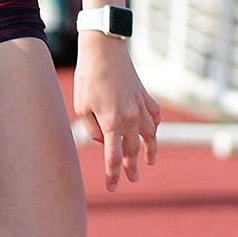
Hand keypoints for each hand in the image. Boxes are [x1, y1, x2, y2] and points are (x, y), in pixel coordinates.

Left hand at [74, 34, 159, 190]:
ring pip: (149, 135)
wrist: (104, 49)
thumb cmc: (88, 77)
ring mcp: (140, 106)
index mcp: (112, 123)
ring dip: (149, 150)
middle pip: (132, 150)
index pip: (114, 158)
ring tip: (150, 161)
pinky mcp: (144, 95)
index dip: (113, 175)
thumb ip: (93, 129)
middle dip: (132, 167)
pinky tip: (153, 131)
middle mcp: (130, 118)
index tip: (112, 187)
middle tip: (133, 179)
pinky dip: (155, 126)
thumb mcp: (82, 106)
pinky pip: (154, 115)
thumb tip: (105, 141)